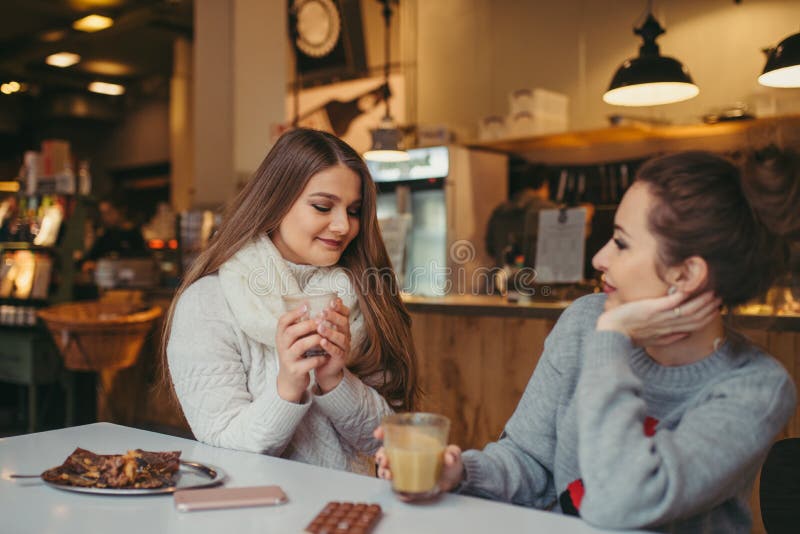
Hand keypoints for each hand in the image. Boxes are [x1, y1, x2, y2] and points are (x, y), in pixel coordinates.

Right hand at [275, 304, 326, 402]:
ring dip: (315, 339)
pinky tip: (326, 355)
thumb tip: (309, 306)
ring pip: (300, 346)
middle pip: (291, 332)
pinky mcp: (295, 371)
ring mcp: (287, 359)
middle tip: (321, 321)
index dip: (294, 312)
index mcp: (281, 336)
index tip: (307, 305)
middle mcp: (281, 346)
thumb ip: (299, 327)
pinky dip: (320, 358)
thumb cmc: (295, 355)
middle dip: (307, 325)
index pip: (282, 321)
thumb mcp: (292, 340)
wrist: (290, 380)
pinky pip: (309, 362)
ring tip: (325, 337)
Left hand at [314, 298, 350, 393]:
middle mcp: (345, 335)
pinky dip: (330, 346)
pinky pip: (337, 351)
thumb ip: (317, 319)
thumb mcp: (319, 331)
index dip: (340, 307)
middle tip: (323, 312)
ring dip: (330, 331)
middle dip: (333, 317)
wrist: (324, 368)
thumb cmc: (321, 347)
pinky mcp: (341, 358)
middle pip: (344, 323)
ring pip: (341, 337)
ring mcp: (344, 347)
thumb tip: (306, 303)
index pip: (345, 313)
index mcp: (341, 326)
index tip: (331, 302)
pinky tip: (322, 342)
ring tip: (320, 327)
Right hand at [373, 426, 464, 495]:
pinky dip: (394, 487)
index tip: (378, 434)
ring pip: (387, 469)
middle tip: (384, 461)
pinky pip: (396, 485)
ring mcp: (404, 470)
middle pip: (385, 453)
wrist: (452, 480)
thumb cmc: (450, 462)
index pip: (393, 435)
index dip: (383, 433)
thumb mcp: (453, 454)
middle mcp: (404, 455)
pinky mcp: (406, 483)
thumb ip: (453, 453)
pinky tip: (397, 488)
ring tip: (388, 474)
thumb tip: (449, 456)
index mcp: (412, 443)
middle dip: (380, 455)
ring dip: (383, 471)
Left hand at [596, 290, 721, 345]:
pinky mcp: (652, 309)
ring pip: (689, 310)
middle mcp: (667, 327)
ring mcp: (661, 318)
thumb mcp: (650, 340)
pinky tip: (692, 284)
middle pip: (696, 318)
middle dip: (710, 307)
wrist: (610, 333)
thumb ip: (667, 337)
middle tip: (720, 296)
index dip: (707, 317)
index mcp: (668, 334)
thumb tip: (683, 335)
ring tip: (713, 289)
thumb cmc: (625, 335)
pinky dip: (685, 293)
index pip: (694, 326)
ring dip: (703, 300)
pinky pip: (674, 301)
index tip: (716, 309)